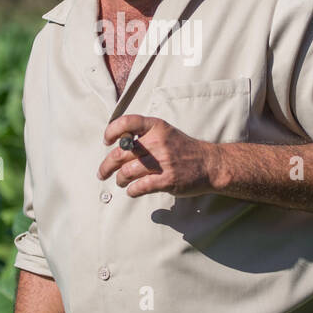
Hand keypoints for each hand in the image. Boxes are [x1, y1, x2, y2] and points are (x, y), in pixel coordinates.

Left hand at [98, 115, 216, 197]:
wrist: (210, 164)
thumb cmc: (183, 149)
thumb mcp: (165, 133)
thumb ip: (144, 135)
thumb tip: (117, 144)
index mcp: (156, 127)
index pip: (127, 122)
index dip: (112, 131)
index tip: (107, 142)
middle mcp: (158, 142)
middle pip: (122, 152)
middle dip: (107, 165)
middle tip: (102, 172)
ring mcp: (163, 162)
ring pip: (127, 171)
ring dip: (119, 179)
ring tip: (119, 181)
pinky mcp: (167, 180)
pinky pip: (140, 186)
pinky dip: (132, 190)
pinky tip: (132, 190)